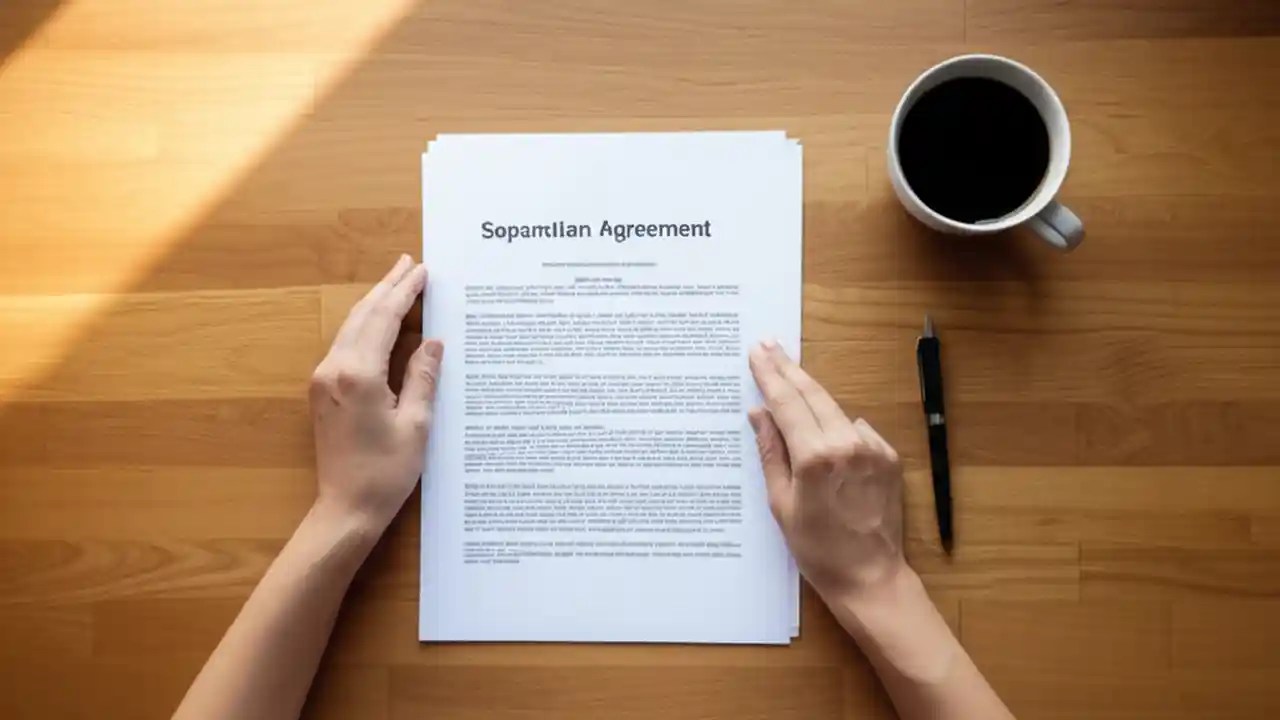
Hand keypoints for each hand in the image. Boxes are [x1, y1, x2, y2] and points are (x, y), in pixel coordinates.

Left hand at [309, 255, 443, 531]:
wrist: (346, 509)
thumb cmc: (385, 473)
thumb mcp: (416, 424)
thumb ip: (423, 377)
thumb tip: (433, 342)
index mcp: (359, 373)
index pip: (384, 318)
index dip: (405, 292)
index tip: (422, 271)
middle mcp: (334, 369)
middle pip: (362, 315)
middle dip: (387, 288)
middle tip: (409, 264)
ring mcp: (323, 380)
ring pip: (351, 328)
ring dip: (375, 304)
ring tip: (397, 284)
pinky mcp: (322, 392)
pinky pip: (346, 346)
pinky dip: (365, 326)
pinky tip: (380, 323)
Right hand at [748, 340, 909, 608]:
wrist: (871, 577)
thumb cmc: (817, 549)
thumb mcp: (781, 503)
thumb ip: (771, 453)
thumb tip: (759, 413)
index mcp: (815, 456)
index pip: (786, 402)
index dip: (769, 375)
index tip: (757, 352)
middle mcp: (847, 444)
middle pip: (813, 394)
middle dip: (789, 368)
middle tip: (770, 345)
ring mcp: (872, 448)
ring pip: (835, 410)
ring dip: (812, 396)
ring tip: (789, 381)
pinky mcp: (889, 457)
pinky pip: (856, 430)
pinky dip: (837, 426)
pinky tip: (824, 433)